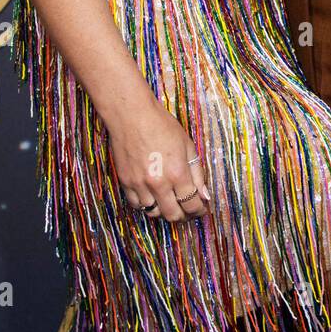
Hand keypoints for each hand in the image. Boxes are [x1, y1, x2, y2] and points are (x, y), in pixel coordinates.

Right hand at [105, 87, 210, 222]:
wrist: (131, 116)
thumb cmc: (161, 125)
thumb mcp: (187, 145)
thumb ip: (197, 173)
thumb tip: (205, 195)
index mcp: (177, 173)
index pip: (192, 204)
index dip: (199, 210)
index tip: (202, 209)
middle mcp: (158, 183)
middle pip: (173, 215)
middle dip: (184, 216)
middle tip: (188, 210)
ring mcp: (139, 184)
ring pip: (154, 213)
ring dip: (164, 211)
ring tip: (171, 203)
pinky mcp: (125, 182)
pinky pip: (137, 205)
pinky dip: (147, 204)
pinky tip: (153, 197)